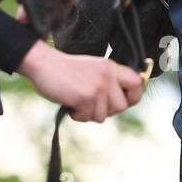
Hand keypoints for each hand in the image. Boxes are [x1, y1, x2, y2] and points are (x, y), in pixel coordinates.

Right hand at [16, 42, 142, 122]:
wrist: (44, 64)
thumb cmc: (65, 70)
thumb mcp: (93, 69)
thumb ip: (108, 81)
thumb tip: (123, 102)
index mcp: (111, 67)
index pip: (137, 83)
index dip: (133, 97)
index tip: (124, 101)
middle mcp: (108, 76)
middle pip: (120, 107)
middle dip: (105, 110)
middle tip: (89, 101)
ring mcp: (98, 87)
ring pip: (103, 116)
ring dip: (88, 113)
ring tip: (76, 98)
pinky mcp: (86, 97)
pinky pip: (86, 117)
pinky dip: (76, 114)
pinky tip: (70, 100)